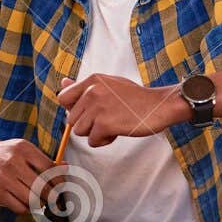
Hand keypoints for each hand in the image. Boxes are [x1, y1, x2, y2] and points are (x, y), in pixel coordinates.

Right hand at [0, 136, 56, 212]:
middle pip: (43, 187)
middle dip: (51, 196)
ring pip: (32, 199)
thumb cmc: (2, 154)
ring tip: (37, 199)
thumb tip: (65, 167)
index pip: (49, 169)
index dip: (59, 180)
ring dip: (38, 203)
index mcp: (24, 149)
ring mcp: (4, 178)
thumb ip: (42, 159)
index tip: (60, 186)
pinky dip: (25, 208)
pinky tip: (24, 202)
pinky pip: (19, 208)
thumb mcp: (22, 149)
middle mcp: (13, 162)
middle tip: (53, 198)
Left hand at [56, 74, 188, 147]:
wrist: (158, 106)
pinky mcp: (104, 124)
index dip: (73, 109)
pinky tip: (117, 132)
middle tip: (106, 119)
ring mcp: (97, 107)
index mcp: (92, 80)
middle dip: (87, 124)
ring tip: (112, 125)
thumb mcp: (109, 85)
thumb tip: (63, 82)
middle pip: (71, 119)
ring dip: (95, 134)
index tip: (88, 113)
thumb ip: (85, 87)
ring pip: (79, 132)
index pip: (63, 98)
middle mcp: (92, 91)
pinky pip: (92, 141)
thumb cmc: (135, 98)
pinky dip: (104, 141)